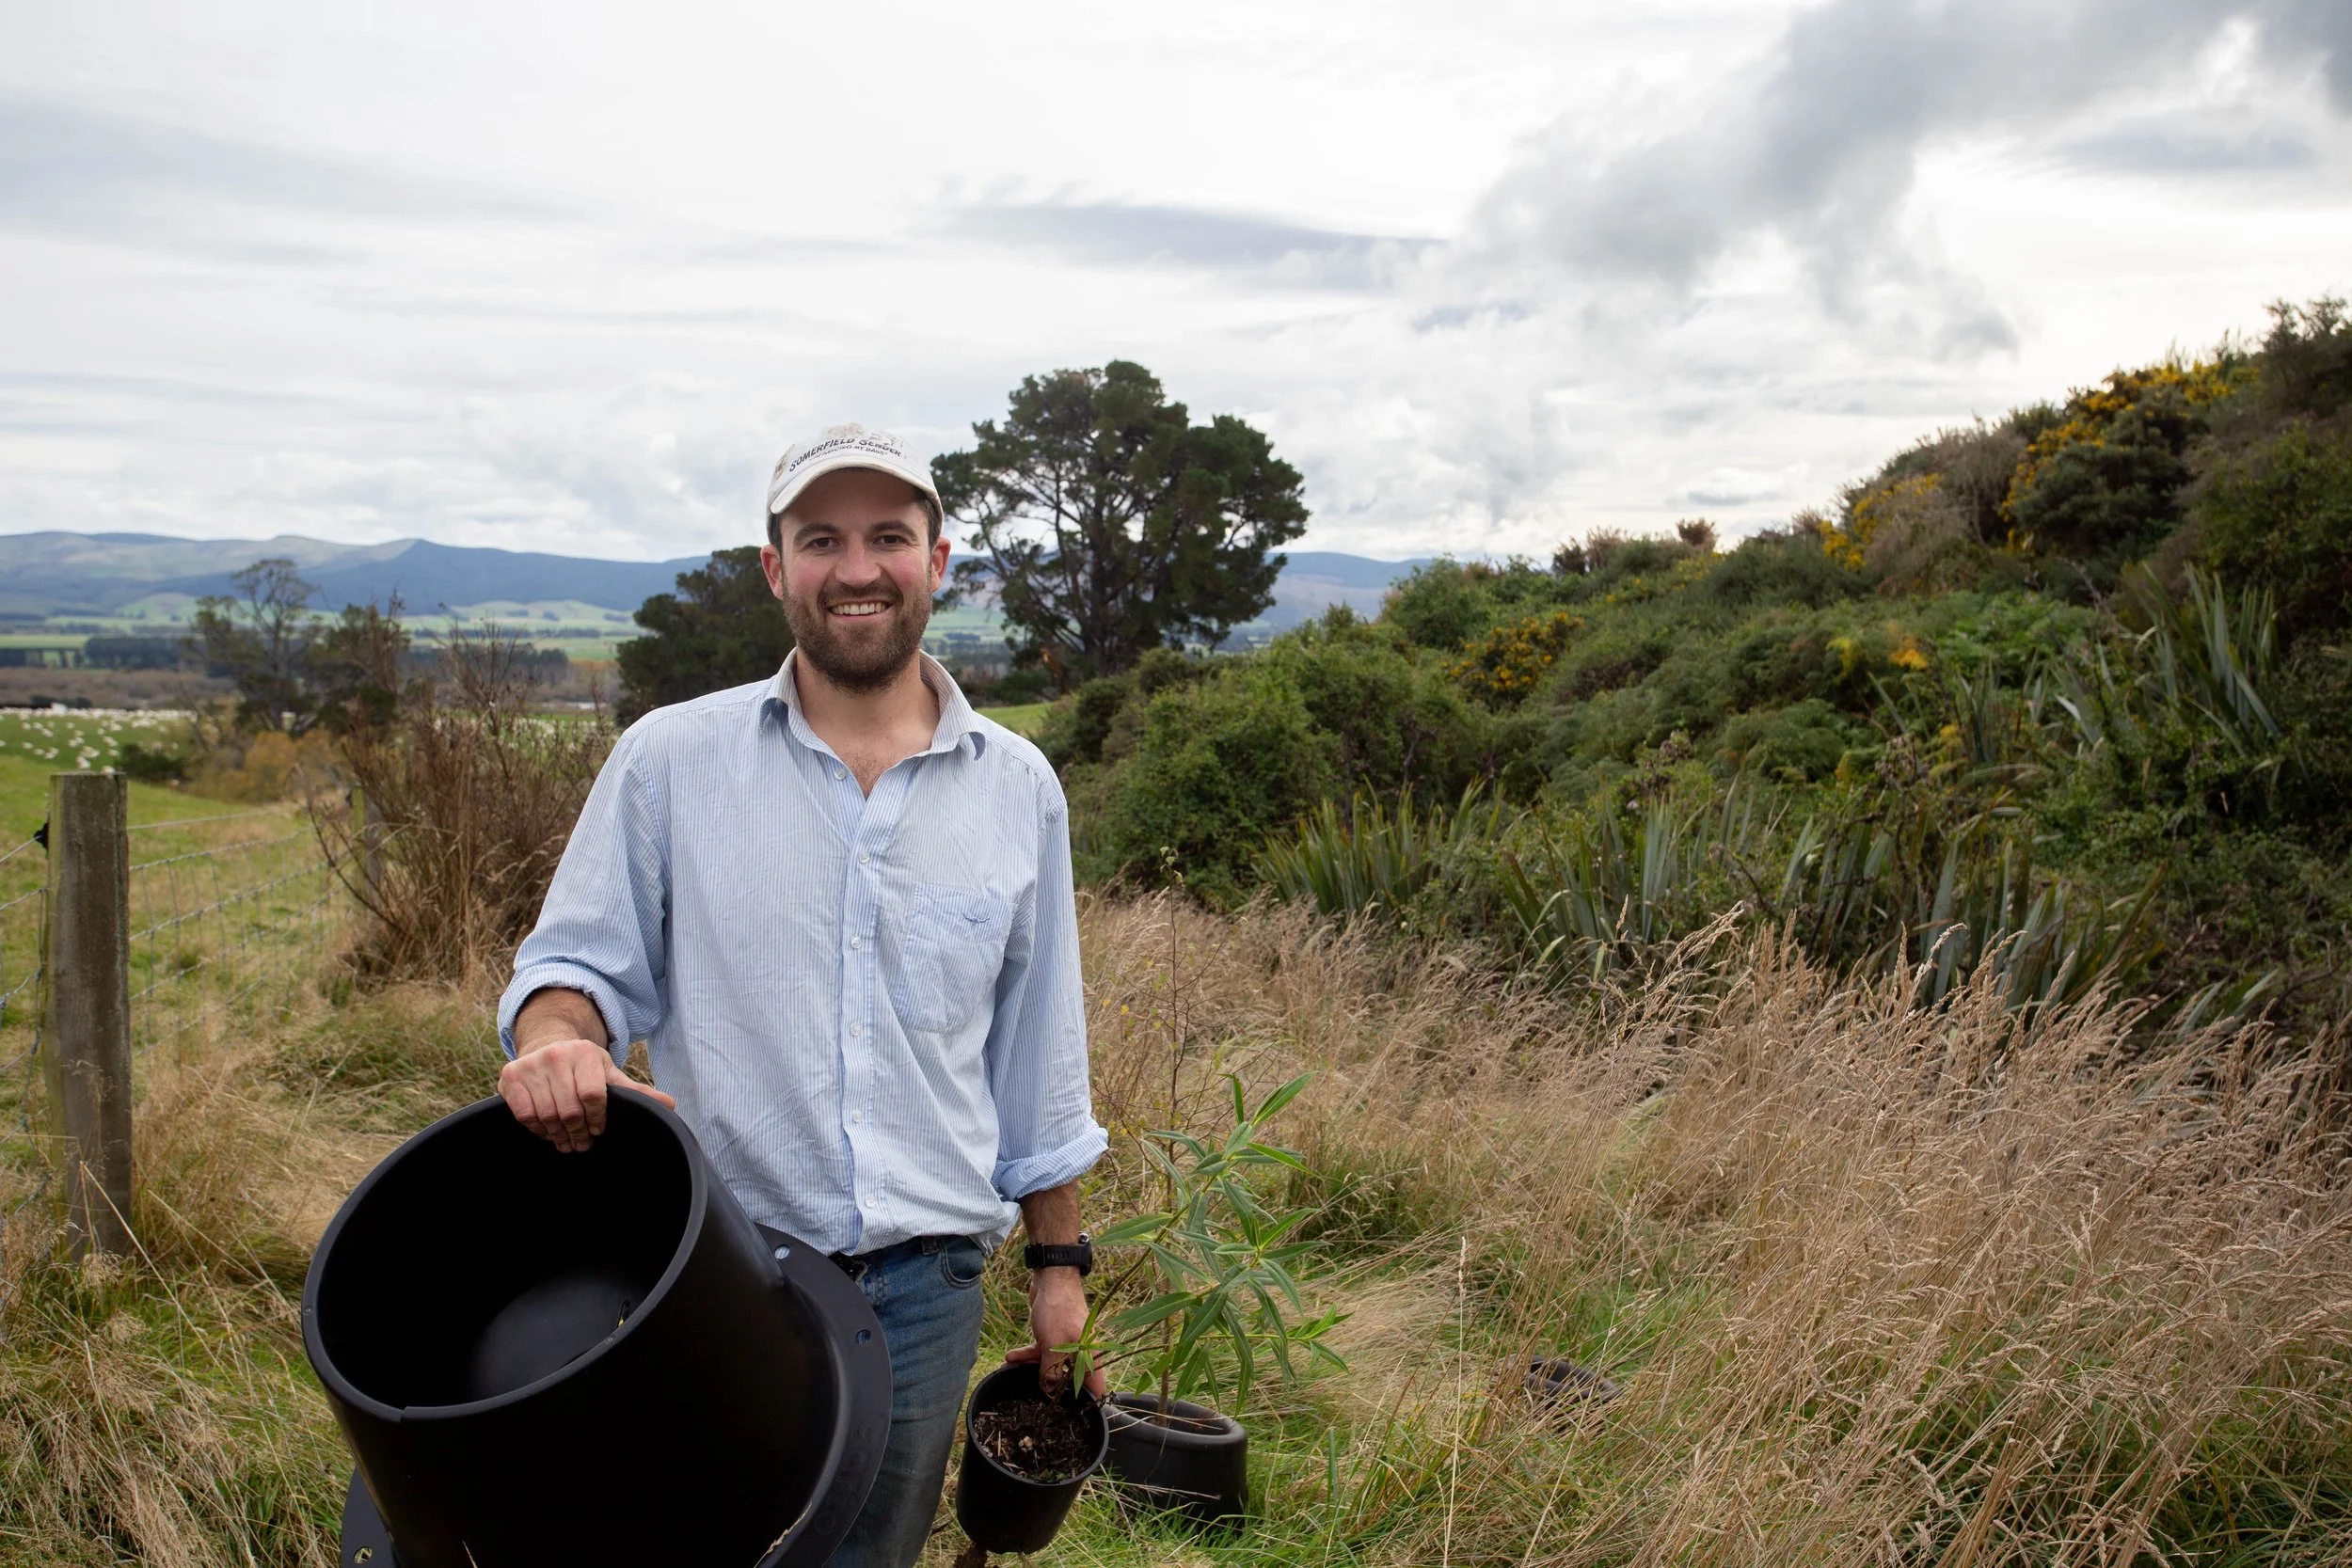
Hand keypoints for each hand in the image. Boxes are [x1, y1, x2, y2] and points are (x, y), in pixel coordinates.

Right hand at [498, 1037, 674, 1152]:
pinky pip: (524, 1115)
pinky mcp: (509, 1076)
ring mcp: (531, 1065)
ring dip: (558, 1135)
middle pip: (569, 1109)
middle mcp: (557, 1055)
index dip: (597, 1119)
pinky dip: (538, 1129)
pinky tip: (547, 1131)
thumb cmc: (584, 1067)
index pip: (593, 1096)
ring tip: (567, 1142)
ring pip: (546, 1114)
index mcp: (585, 1053)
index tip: (598, 1129)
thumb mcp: (610, 1074)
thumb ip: (637, 1092)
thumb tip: (671, 1105)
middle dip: (578, 1132)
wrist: (547, 1045)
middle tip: (582, 1143)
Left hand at [1004, 1267, 1104, 1398]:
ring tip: (1010, 1372)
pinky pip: (1042, 1351)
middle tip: (1032, 1400)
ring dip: (1031, 1369)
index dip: (1086, 1405)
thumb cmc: (1059, 1310)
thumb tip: (1049, 1392)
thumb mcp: (1052, 1344)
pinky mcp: (1054, 1335)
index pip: (1095, 1389)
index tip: (1070, 1418)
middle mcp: (1083, 1353)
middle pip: (1069, 1379)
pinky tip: (1010, 1356)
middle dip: (1050, 1389)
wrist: (1052, 1277)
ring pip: (1051, 1365)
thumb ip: (1050, 1371)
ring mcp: (1068, 1343)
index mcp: (1091, 1357)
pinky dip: (1028, 1354)